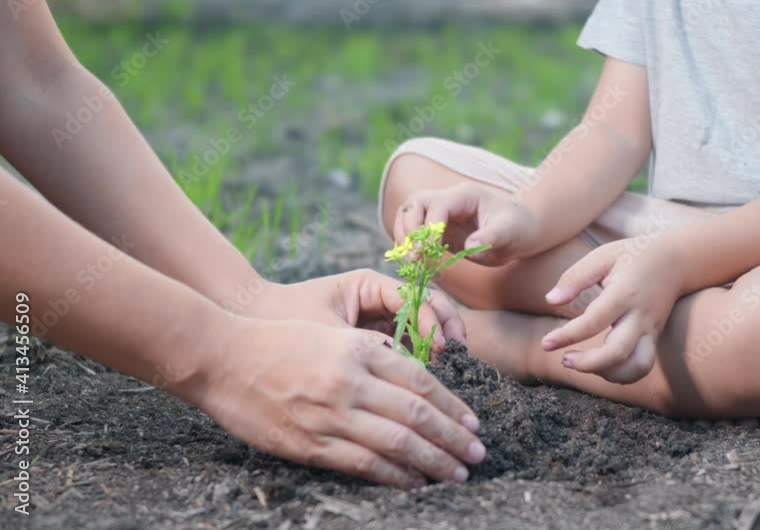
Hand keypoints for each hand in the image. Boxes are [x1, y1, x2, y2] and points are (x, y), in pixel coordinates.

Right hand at [193, 318, 485, 487]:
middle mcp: (350, 381)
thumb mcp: (333, 334)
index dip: (451, 406)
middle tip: (478, 453)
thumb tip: (417, 389)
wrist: (220, 357)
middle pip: (418, 415)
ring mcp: (330, 415)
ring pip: (398, 444)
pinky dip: (396, 477)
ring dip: (435, 462)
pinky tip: (416, 484)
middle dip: (454, 438)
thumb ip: (373, 358)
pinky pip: (364, 465)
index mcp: (359, 349)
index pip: (421, 381)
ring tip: (457, 473)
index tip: (472, 422)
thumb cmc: (278, 342)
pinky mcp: (310, 444)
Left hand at [241, 269, 465, 351]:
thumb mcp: (329, 335)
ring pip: (418, 327)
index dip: (434, 319)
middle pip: (424, 307)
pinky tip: (423, 377)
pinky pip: (403, 345)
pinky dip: (416, 358)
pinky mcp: (372, 338)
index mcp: (369, 284)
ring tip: (445, 366)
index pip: (415, 295)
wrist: (250, 322)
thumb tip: (410, 371)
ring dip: (433, 344)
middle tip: (457, 351)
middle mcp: (377, 298)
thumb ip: (369, 349)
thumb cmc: (286, 320)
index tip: (443, 345)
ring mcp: (376, 317)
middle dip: (444, 328)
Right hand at [394, 183, 539, 266]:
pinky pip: (415, 233)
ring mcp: (441, 214)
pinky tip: (417, 264)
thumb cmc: (519, 228)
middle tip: (414, 257)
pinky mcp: (439, 230)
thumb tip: (470, 246)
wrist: (522, 231)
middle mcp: (448, 200)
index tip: (430, 252)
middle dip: (409, 230)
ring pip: (408, 216)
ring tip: (413, 263)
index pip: (436, 205)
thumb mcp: (511, 232)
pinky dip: (410, 247)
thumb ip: (491, 237)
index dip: (429, 227)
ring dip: (405, 239)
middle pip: (413, 204)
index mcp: (464, 196)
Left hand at [540, 237, 681, 383]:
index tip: (546, 343)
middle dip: (588, 364)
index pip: (594, 321)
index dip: (567, 336)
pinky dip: (622, 374)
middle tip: (565, 360)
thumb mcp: (602, 256)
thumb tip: (551, 300)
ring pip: (637, 366)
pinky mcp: (654, 339)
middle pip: (618, 352)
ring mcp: (651, 330)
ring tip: (584, 364)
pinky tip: (601, 366)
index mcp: (624, 293)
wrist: (677, 260)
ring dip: (608, 373)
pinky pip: (642, 366)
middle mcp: (640, 316)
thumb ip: (575, 277)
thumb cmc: (633, 255)